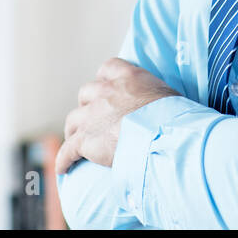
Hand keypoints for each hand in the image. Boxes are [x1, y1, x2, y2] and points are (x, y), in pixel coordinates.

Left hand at [54, 57, 180, 174]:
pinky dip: (64, 159)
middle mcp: (106, 92)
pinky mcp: (85, 139)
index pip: (108, 69)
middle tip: (93, 118)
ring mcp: (93, 114)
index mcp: (128, 77)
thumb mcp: (166, 95)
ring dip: (74, 130)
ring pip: (73, 120)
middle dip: (87, 105)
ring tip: (77, 142)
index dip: (104, 80)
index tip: (106, 88)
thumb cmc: (173, 118)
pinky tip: (64, 168)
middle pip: (86, 93)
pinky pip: (68, 150)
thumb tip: (159, 105)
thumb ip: (153, 95)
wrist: (163, 135)